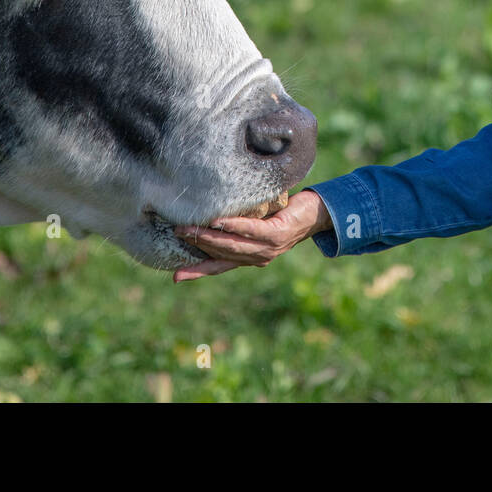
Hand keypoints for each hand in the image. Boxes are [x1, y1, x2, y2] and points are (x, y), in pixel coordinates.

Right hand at [171, 189, 332, 282]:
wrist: (316, 213)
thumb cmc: (284, 214)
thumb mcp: (258, 223)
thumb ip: (238, 226)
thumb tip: (211, 214)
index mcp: (250, 258)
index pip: (219, 267)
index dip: (197, 272)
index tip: (176, 278)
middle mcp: (257, 258)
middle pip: (221, 254)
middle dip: (197, 244)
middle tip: (176, 232)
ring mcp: (267, 248)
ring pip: (232, 244)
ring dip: (208, 236)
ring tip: (189, 227)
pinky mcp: (276, 234)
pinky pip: (250, 230)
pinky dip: (232, 226)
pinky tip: (218, 220)